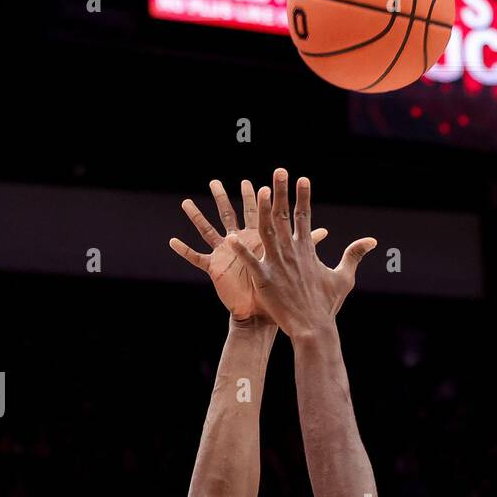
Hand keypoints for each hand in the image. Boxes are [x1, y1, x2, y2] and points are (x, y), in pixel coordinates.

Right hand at [169, 178, 329, 320]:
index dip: (253, 198)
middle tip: (214, 181)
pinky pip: (197, 258)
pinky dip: (184, 250)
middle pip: (229, 215)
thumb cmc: (280, 292)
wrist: (263, 315)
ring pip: (208, 231)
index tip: (250, 181)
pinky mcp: (215, 268)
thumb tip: (325, 231)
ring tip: (185, 203)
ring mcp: (225, 254)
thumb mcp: (294, 264)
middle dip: (222, 198)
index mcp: (257, 240)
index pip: (255, 213)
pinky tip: (171, 241)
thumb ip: (306, 244)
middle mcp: (239, 243)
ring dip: (197, 217)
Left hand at [237, 169, 375, 339]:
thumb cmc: (327, 305)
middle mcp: (292, 253)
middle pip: (284, 216)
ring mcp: (278, 265)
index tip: (302, 177)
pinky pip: (251, 262)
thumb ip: (353, 255)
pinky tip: (232, 238)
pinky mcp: (265, 280)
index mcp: (308, 250)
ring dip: (264, 211)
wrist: (314, 329)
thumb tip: (372, 241)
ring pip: (268, 232)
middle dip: (282, 191)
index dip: (303, 196)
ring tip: (261, 190)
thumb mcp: (344, 278)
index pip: (305, 216)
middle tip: (279, 171)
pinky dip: (242, 251)